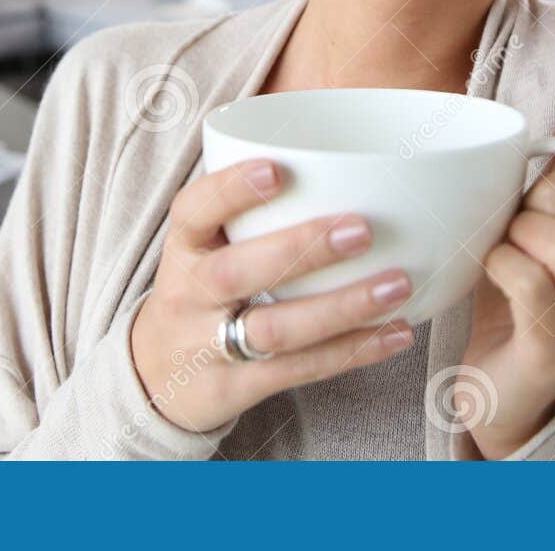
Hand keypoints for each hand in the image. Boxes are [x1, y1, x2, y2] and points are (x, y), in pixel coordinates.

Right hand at [130, 157, 417, 433]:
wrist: (157, 375)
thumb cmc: (203, 288)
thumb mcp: (207, 245)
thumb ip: (255, 212)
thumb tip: (350, 166)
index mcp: (184, 246)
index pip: (194, 210)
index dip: (230, 190)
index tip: (277, 169)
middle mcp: (188, 294)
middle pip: (236, 273)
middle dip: (301, 249)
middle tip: (363, 228)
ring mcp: (208, 346)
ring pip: (275, 329)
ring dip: (342, 307)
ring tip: (397, 285)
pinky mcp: (235, 388)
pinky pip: (299, 370)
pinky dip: (352, 351)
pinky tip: (396, 333)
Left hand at [458, 80, 554, 458]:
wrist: (502, 384)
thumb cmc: (522, 290)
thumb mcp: (547, 215)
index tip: (541, 191)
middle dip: (528, 198)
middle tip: (513, 226)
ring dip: (514, 233)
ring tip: (505, 248)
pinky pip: (527, 282)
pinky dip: (498, 264)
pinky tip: (492, 272)